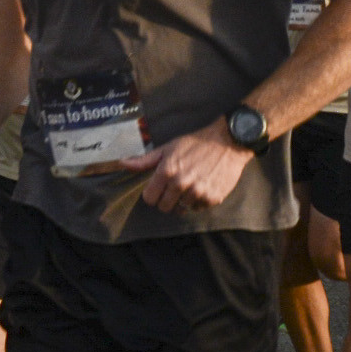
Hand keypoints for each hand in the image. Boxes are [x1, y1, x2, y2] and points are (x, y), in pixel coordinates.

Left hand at [138, 123, 254, 214]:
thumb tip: (122, 163)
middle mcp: (181, 183)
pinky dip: (199, 201)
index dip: (152, 194)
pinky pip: (198, 208)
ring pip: (181, 209)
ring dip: (183, 200)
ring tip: (190, 185)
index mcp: (167, 171)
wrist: (228, 142)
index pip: (149, 198)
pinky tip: (202, 187)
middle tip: (175, 188)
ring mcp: (198, 192)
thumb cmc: (195, 144)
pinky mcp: (212, 198)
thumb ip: (145, 160)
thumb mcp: (168, 148)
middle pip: (164, 207)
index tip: (158, 188)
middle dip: (166, 199)